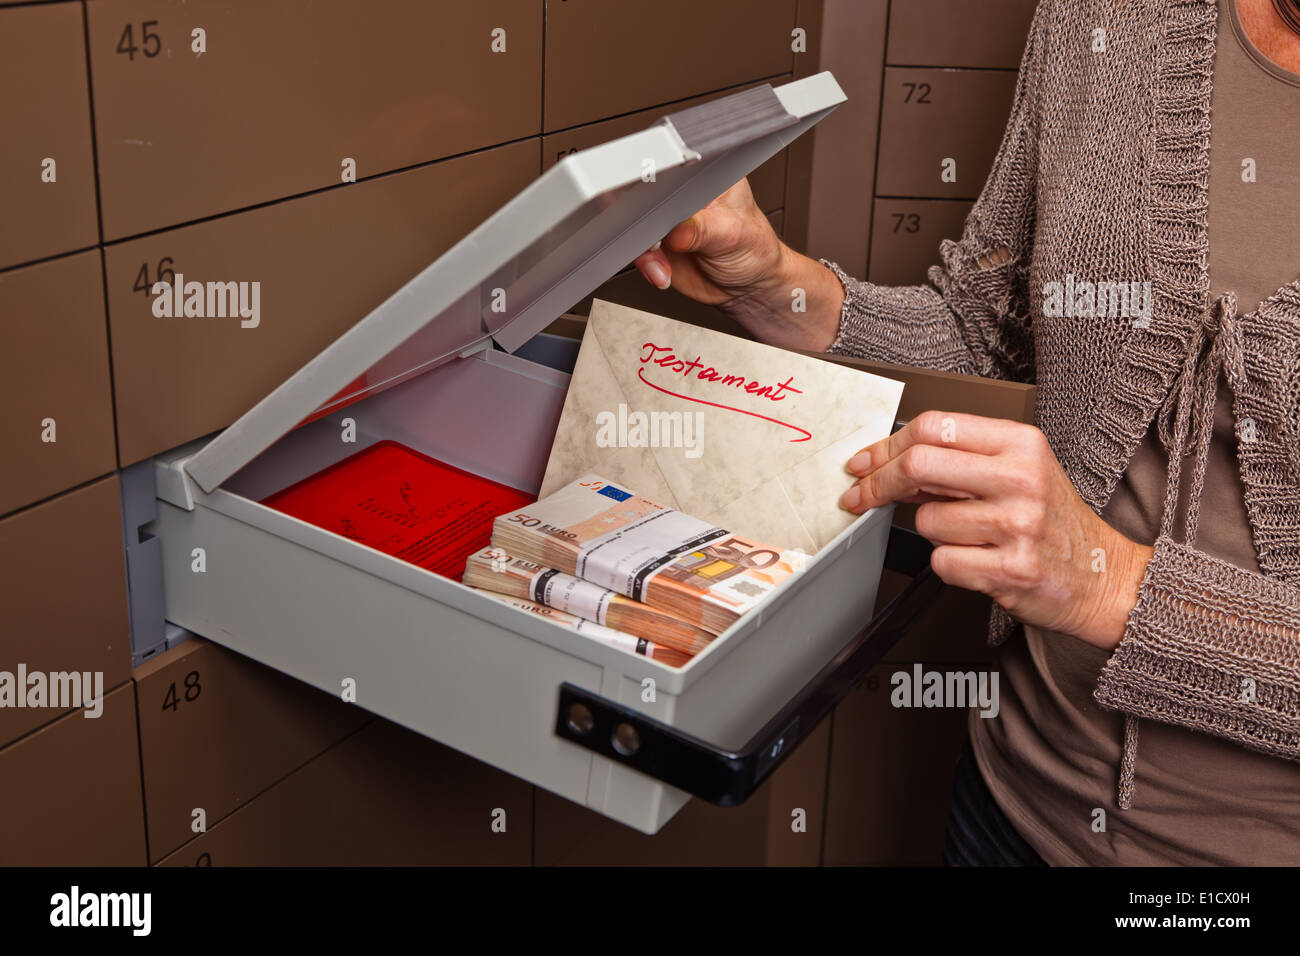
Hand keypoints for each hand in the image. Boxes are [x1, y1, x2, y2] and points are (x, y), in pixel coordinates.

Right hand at [632, 178, 843, 350]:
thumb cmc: (753, 250)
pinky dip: (646, 263)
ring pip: (637, 223)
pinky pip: (637, 249)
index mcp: (706, 172)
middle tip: (660, 239)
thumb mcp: (733, 234)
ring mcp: (667, 217)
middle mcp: (683, 191)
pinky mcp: (656, 242)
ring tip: (665, 264)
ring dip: (646, 249)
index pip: (676, 164)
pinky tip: (663, 271)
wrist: (747, 286)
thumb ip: (704, 229)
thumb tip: (677, 229)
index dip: (662, 179)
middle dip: (647, 218)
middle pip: (648, 191)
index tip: (659, 202)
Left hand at [840, 411, 1153, 648]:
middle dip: (878, 483)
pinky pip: (943, 562)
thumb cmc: (1054, 522)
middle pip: (918, 465)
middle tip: (862, 495)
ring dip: (933, 532)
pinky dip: (950, 564)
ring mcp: (1017, 524)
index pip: (932, 428)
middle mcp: (1020, 478)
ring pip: (927, 520)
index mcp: (1019, 443)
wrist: (1105, 576)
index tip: (863, 463)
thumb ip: (959, 460)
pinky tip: (981, 560)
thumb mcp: (1019, 470)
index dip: (885, 446)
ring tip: (971, 536)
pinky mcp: (1011, 569)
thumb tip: (887, 459)